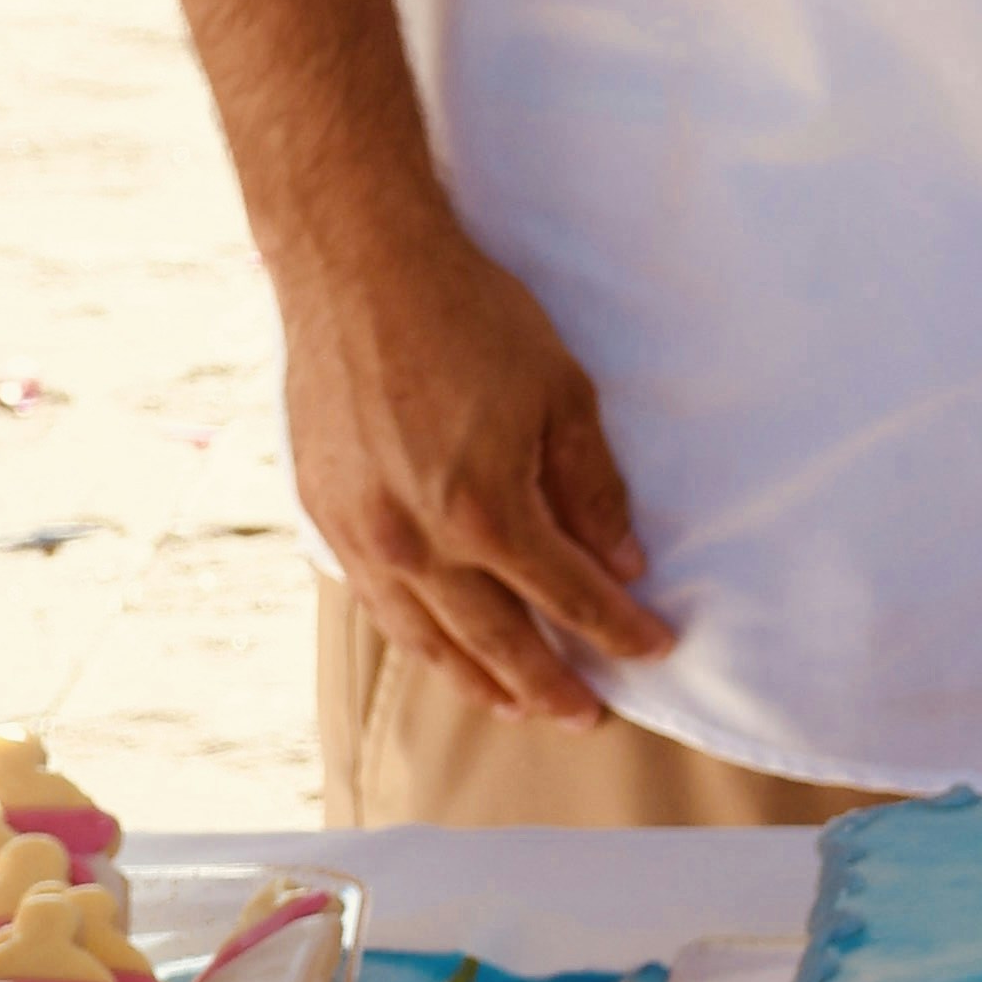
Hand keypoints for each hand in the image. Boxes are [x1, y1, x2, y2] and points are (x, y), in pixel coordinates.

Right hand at [273, 201, 670, 726]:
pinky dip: (420, 639)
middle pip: (496, 641)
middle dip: (549, 684)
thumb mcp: (561, 390)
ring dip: (479, 681)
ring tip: (518, 706)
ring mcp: (364, 537)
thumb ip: (591, 487)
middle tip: (587, 714)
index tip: (655, 648)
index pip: (568, 595)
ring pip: (428, 639)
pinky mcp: (326, 518)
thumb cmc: (468, 315)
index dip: (617, 628)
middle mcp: (418, 541)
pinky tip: (444, 649)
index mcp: (485, 510)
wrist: (358, 267)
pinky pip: (379, 604)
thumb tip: (623, 562)